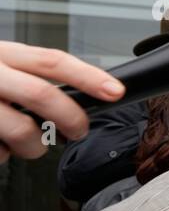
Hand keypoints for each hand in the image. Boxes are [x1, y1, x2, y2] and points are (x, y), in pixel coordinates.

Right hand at [0, 41, 123, 161]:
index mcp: (2, 54)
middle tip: (78, 131)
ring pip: (21, 130)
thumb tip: (81, 97)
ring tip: (27, 144)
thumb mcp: (2, 69)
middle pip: (43, 95)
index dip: (88, 76)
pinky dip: (1, 156)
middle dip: (72, 118)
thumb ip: (31, 77)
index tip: (115, 92)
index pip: (52, 61)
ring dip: (34, 146)